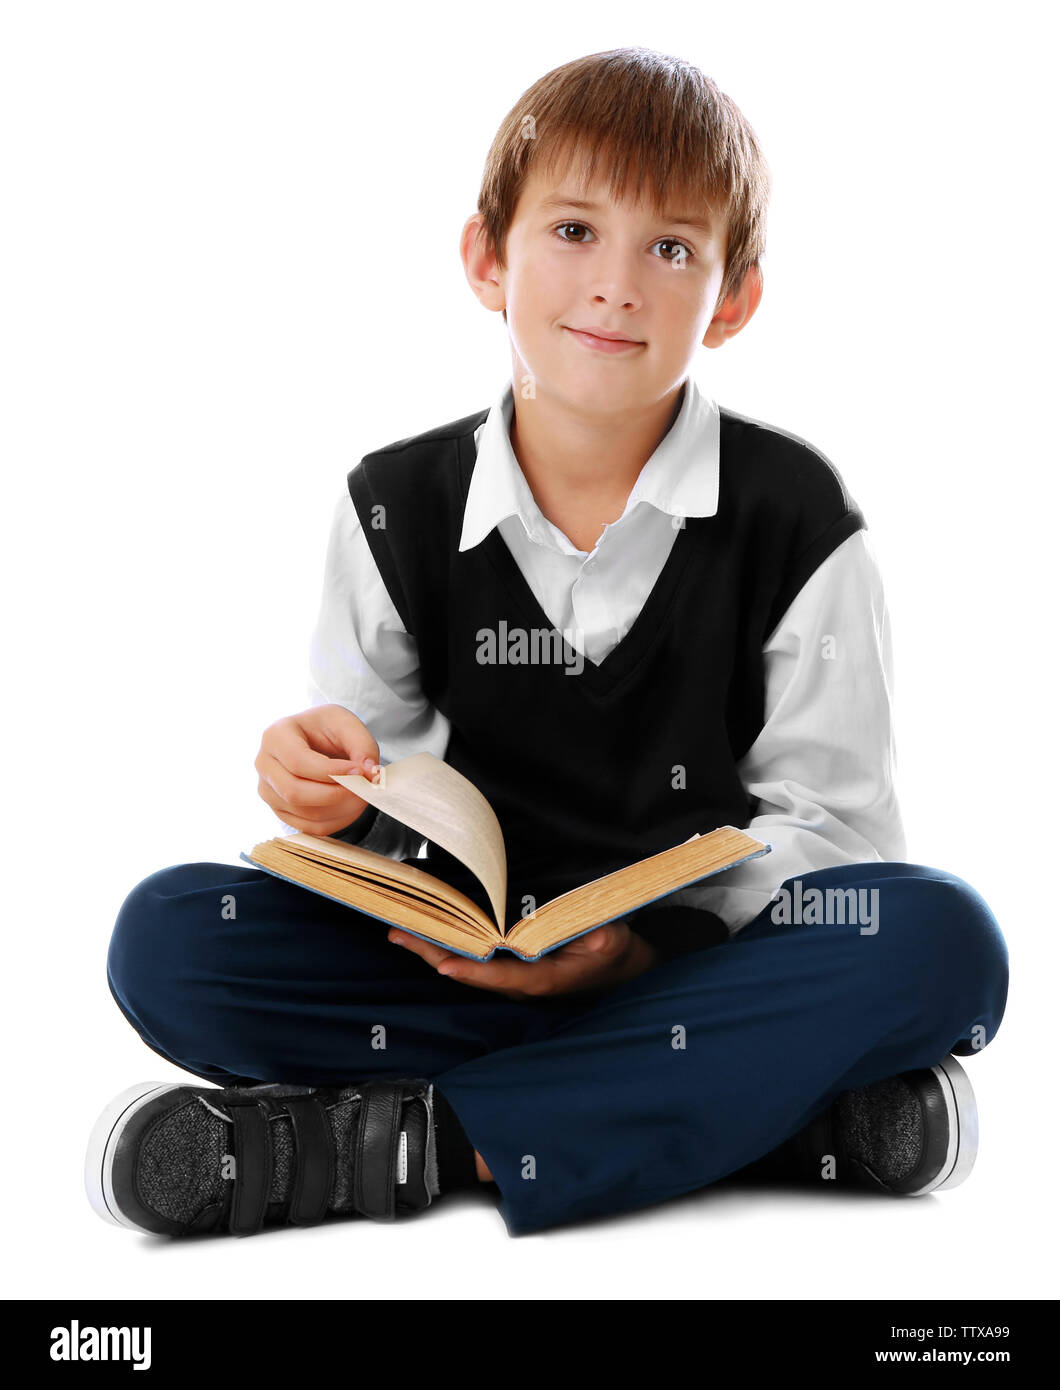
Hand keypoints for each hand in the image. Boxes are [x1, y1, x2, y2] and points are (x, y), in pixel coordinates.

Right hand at [255, 704, 380, 835]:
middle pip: (294, 792)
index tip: (359, 772)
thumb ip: (362, 745)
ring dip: (340, 809)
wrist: (315, 739)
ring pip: (304, 813)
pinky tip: (351, 805)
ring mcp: (268, 790)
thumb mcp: (347, 724)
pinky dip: (336, 821)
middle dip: (335, 794)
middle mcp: (264, 764)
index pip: (298, 762)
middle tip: (363, 788)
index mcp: (275, 735)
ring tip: (362, 795)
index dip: (331, 772)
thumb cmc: (327, 728)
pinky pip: (309, 826)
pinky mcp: (280, 809)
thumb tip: (370, 773)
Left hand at [387, 919, 659, 998]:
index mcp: (545, 978)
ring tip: (399, 931)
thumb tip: (595, 936)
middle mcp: (521, 981)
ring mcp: (511, 975)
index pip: (505, 977)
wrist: (614, 967)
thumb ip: (603, 939)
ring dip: (433, 947)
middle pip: (472, 971)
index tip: (448, 965)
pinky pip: (472, 956)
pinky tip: (425, 929)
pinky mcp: (507, 965)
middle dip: (435, 953)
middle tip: (401, 934)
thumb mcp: (613, 940)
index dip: (477, 972)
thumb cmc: (611, 951)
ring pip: (466, 963)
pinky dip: (448, 942)